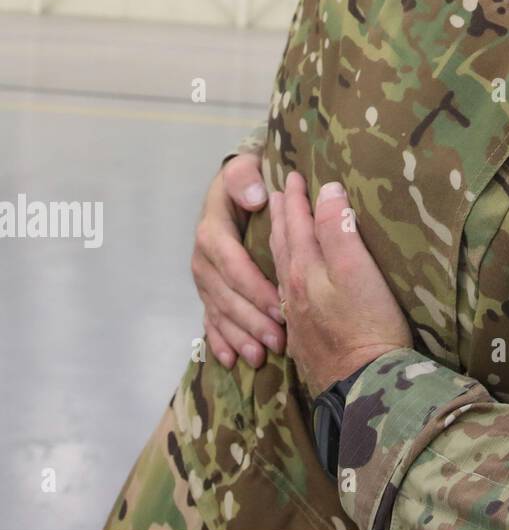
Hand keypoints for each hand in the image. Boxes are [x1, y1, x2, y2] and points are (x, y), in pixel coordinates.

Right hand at [191, 152, 284, 369]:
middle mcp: (203, 258)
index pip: (234, 265)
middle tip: (279, 341)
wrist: (235, 185)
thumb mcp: (244, 169)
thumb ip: (245, 178)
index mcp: (213, 232)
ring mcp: (203, 277)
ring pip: (219, 312)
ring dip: (239, 336)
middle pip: (226, 296)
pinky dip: (219, 341)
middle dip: (251, 320)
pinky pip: (209, 319)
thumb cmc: (248, 178)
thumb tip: (256, 196)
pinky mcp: (207, 290)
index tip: (283, 304)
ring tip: (260, 357)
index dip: (257, 288)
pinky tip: (232, 360)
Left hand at [268, 171, 411, 396]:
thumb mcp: (356, 269)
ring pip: (279, 271)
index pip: (297, 224)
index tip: (291, 174)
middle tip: (277, 192)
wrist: (362, 387)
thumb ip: (339, 229)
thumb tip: (327, 190)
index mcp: (304, 269)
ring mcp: (297, 316)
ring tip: (278, 230)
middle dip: (280, 216)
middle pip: (282, 245)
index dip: (295, 198)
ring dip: (277, 245)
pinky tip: (286, 285)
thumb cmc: (367, 324)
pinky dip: (280, 277)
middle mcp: (293, 290)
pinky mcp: (305, 338)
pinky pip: (282, 295)